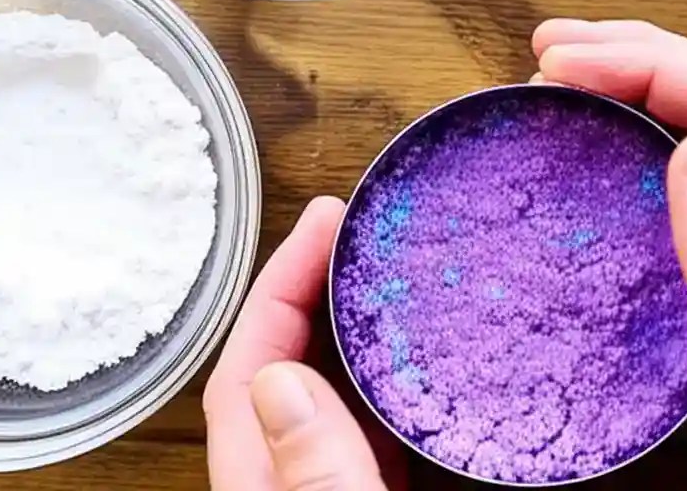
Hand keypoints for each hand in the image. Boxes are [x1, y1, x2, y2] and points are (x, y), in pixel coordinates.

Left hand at [203, 197, 404, 490]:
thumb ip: (319, 471)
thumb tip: (282, 382)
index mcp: (261, 484)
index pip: (251, 364)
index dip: (281, 282)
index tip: (324, 222)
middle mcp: (290, 478)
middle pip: (288, 363)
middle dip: (320, 286)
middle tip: (364, 224)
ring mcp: (336, 483)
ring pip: (337, 391)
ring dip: (362, 325)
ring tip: (401, 267)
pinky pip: (379, 426)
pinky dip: (400, 379)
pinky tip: (436, 358)